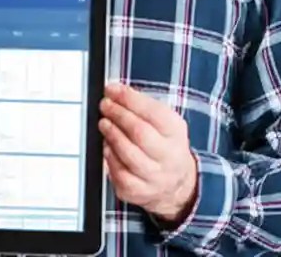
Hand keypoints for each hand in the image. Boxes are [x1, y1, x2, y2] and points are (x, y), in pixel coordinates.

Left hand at [99, 82, 197, 226]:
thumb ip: (142, 106)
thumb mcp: (164, 122)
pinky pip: (119, 174)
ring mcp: (155, 176)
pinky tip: (108, 148)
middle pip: (139, 132)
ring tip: (104, 123)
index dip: (129, 99)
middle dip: (117, 114)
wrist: (176, 182)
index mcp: (176, 133)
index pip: (153, 112)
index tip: (112, 90)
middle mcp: (169, 156)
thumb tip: (115, 92)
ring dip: (112, 134)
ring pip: (129, 154)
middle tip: (105, 105)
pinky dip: (109, 158)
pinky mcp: (139, 191)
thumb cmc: (164, 145)